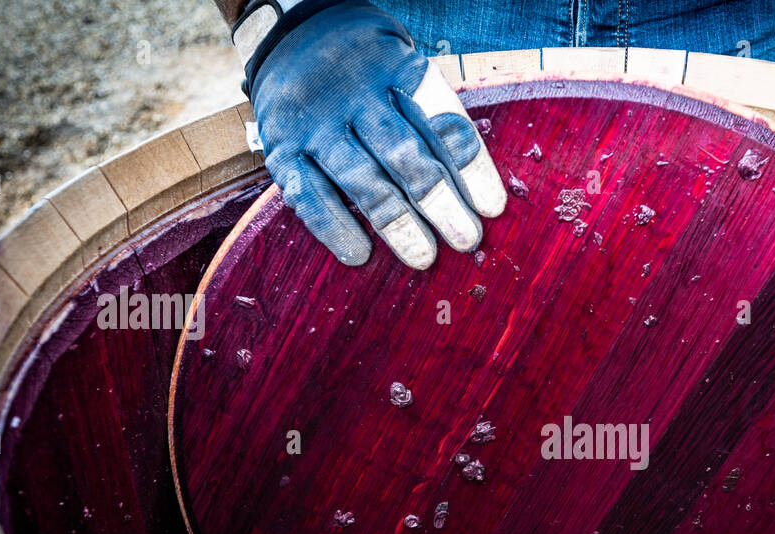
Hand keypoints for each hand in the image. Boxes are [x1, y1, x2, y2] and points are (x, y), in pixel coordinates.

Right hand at [246, 0, 505, 267]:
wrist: (286, 34)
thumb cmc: (367, 70)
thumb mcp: (403, 69)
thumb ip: (431, 118)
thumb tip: (474, 193)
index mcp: (398, 70)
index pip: (442, 121)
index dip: (470, 167)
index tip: (492, 208)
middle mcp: (355, 93)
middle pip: (404, 153)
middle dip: (439, 201)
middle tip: (466, 239)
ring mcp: (316, 121)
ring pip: (362, 178)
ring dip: (397, 224)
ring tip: (424, 258)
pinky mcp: (282, 147)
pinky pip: (309, 192)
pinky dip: (335, 227)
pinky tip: (360, 255)